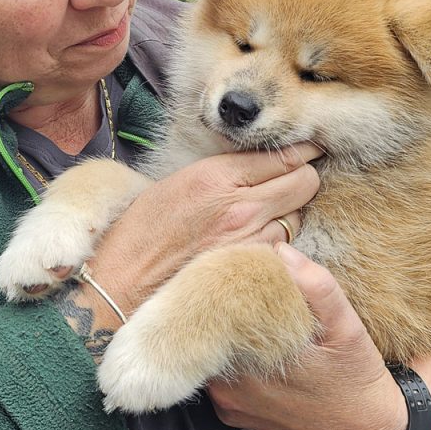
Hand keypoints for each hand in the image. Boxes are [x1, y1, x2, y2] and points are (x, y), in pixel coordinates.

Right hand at [89, 144, 322, 318]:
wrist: (124, 280)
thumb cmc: (143, 229)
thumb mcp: (178, 181)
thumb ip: (223, 168)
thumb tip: (259, 159)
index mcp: (218, 177)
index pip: (284, 155)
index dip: (301, 151)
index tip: (306, 149)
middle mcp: (241, 207)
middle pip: (305, 182)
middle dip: (303, 177)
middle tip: (290, 179)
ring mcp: (250, 242)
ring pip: (299, 216)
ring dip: (289, 213)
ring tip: (262, 214)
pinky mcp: (251, 270)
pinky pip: (285, 248)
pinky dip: (278, 242)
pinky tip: (258, 240)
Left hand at [206, 244, 430, 429]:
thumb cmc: (357, 381)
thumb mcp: (347, 329)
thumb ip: (317, 288)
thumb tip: (281, 252)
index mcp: (247, 364)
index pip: (209, 316)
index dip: (217, 288)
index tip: (231, 269)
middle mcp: (227, 390)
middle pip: (205, 337)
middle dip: (218, 310)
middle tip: (235, 283)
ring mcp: (228, 405)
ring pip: (209, 356)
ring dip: (223, 336)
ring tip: (241, 310)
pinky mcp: (233, 417)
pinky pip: (219, 377)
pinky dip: (229, 358)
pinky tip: (250, 344)